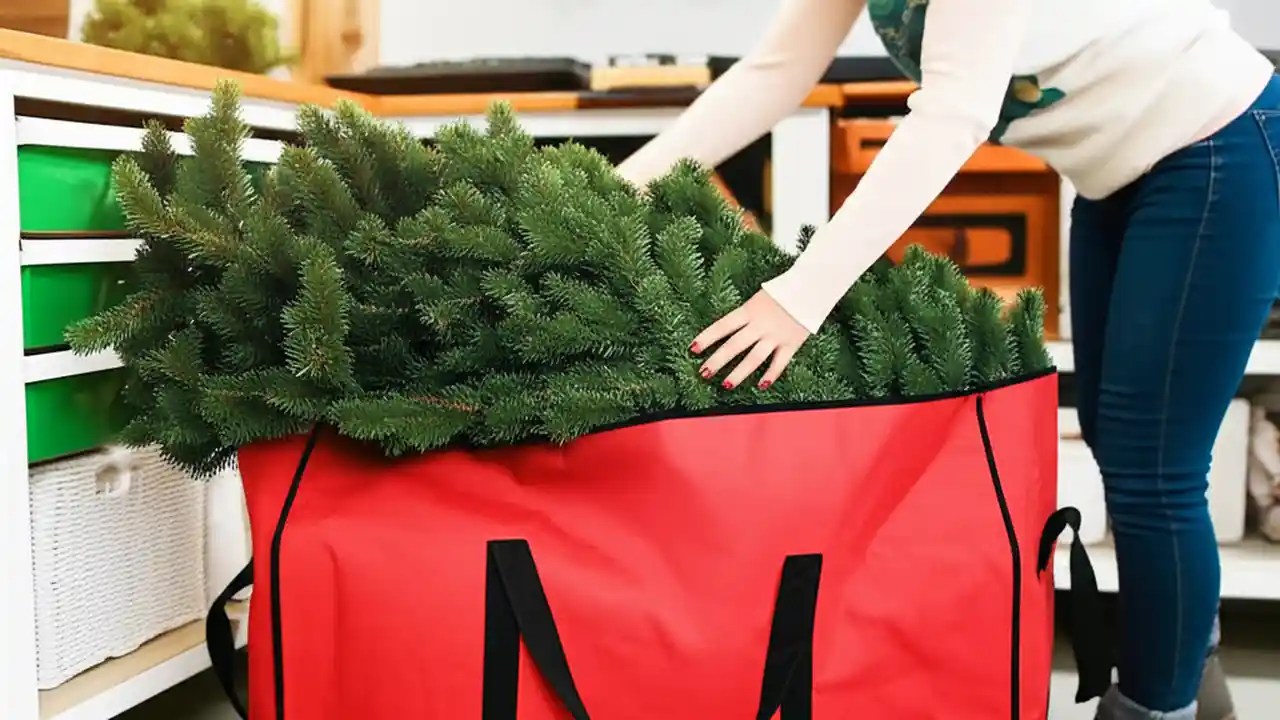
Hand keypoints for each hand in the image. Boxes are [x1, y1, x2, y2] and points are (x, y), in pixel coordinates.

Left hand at [691, 290, 810, 390]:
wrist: (812, 287)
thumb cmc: (784, 291)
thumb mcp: (758, 298)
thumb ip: (746, 314)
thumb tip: (728, 330)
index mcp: (749, 311)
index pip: (723, 326)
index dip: (707, 337)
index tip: (693, 348)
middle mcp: (760, 325)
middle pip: (734, 345)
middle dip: (718, 360)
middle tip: (704, 372)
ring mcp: (775, 336)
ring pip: (754, 358)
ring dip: (739, 373)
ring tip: (726, 385)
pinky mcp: (791, 343)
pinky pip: (780, 363)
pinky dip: (771, 374)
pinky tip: (761, 386)